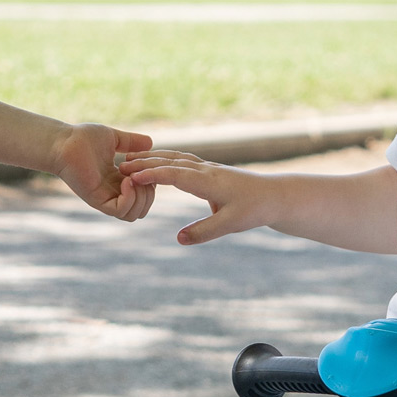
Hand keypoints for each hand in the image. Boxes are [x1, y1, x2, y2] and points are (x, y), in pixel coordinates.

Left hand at [50, 123, 154, 220]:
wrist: (64, 142)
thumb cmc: (83, 138)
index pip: (143, 195)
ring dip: (140, 197)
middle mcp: (112, 192)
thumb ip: (132, 142)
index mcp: (117, 181)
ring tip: (134, 178)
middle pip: (140, 209)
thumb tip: (151, 142)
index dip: (150, 184)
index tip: (146, 167)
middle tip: (142, 175)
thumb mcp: (114, 138)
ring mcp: (104, 198)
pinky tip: (126, 180)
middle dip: (148, 194)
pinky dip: (129, 198)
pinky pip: (120, 211)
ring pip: (132, 215)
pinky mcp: (97, 200)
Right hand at [114, 150, 278, 244]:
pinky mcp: (209, 171)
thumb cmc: (255, 209)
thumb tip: (178, 239)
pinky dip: (165, 159)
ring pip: (176, 157)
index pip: (174, 174)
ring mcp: (207, 168)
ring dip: (153, 157)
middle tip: (121, 166)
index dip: (152, 174)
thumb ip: (203, 231)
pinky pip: (182, 161)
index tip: (131, 176)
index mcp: (208, 181)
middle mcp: (206, 170)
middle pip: (171, 161)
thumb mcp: (230, 224)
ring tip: (131, 159)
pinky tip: (157, 162)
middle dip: (145, 162)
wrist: (275, 196)